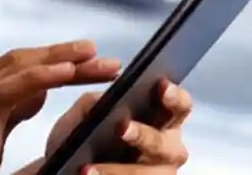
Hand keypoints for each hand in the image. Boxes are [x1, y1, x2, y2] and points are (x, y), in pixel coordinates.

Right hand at [0, 40, 121, 174]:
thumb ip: (12, 112)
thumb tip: (39, 94)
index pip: (21, 66)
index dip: (58, 62)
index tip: (94, 65)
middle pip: (25, 60)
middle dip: (68, 58)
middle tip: (109, 60)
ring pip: (22, 66)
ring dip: (64, 60)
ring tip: (98, 58)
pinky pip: (12, 86)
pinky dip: (42, 75)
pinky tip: (69, 71)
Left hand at [36, 78, 192, 173]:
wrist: (72, 167)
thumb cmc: (87, 137)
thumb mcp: (84, 115)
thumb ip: (91, 103)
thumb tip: (100, 101)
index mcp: (162, 120)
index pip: (179, 105)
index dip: (174, 95)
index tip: (161, 85)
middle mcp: (169, 148)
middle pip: (164, 143)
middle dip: (143, 135)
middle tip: (121, 128)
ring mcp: (159, 174)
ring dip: (117, 171)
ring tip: (88, 169)